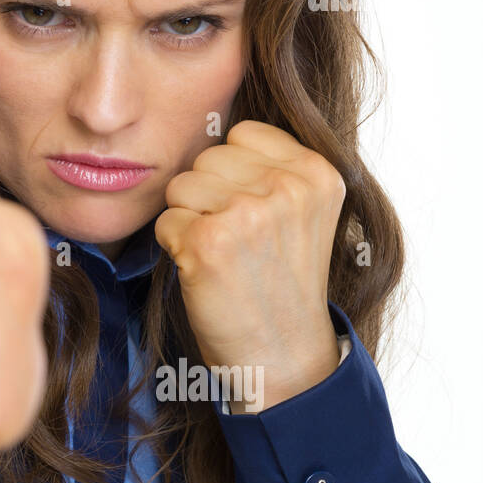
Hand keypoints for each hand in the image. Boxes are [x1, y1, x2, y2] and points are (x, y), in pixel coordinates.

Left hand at [153, 120, 345, 411]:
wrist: (284, 358)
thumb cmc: (281, 283)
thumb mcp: (301, 213)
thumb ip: (272, 166)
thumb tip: (212, 124)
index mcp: (317, 172)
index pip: (241, 134)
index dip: (232, 174)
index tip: (253, 216)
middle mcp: (287, 187)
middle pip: (205, 158)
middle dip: (207, 197)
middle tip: (238, 245)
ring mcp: (248, 212)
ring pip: (180, 186)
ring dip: (188, 221)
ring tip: (223, 257)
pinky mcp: (209, 241)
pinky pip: (165, 221)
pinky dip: (174, 248)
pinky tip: (206, 272)